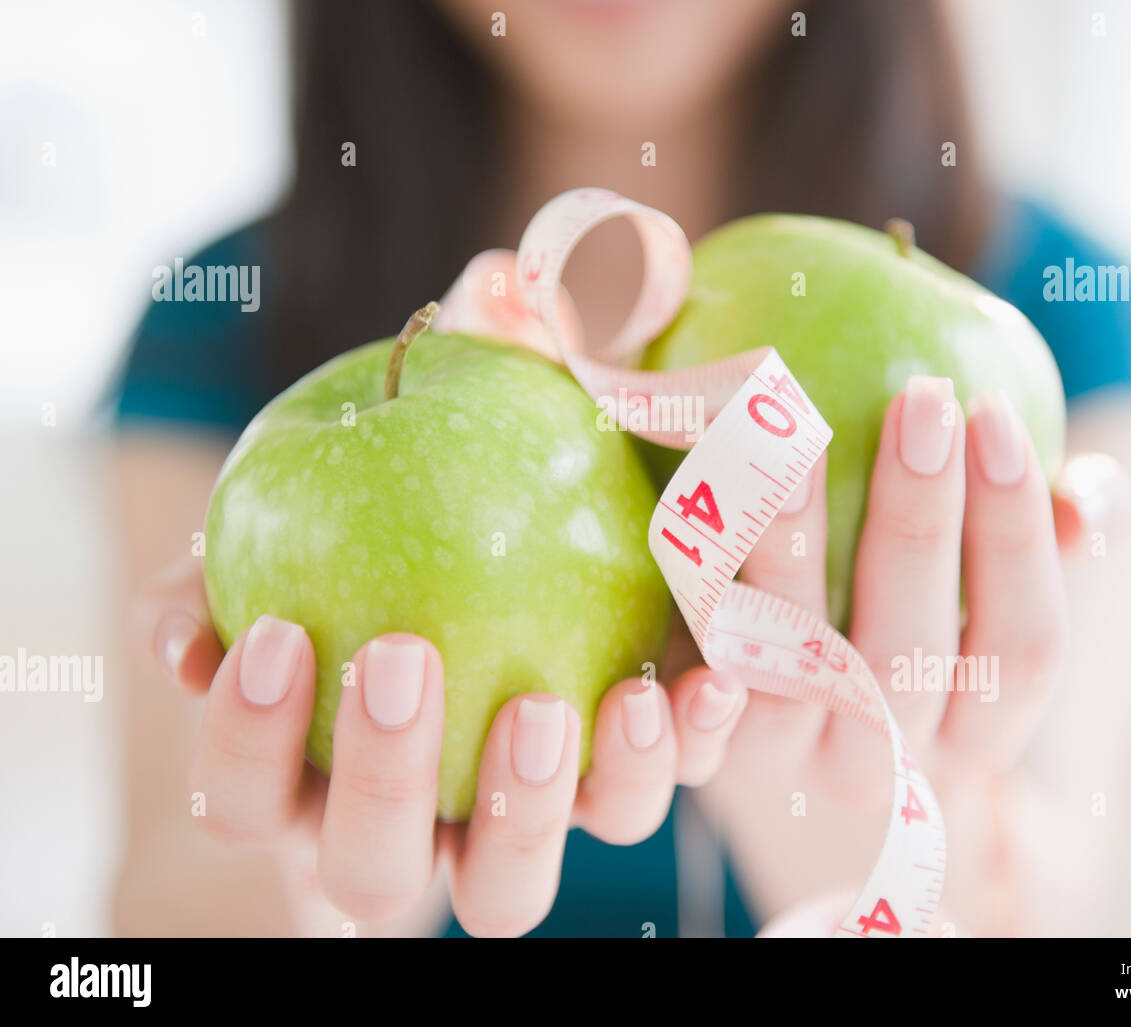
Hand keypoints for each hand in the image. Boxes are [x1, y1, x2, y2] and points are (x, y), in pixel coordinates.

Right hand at [137, 563, 748, 936]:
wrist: (513, 495)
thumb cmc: (376, 518)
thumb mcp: (301, 505)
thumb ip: (236, 552)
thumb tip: (178, 634)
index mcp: (310, 772)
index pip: (244, 800)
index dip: (244, 742)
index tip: (278, 632)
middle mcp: (411, 823)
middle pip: (373, 873)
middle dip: (378, 785)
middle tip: (401, 659)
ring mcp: (517, 820)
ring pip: (508, 890)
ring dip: (527, 809)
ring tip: (549, 705)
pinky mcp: (614, 783)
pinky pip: (645, 796)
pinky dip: (678, 747)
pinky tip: (697, 677)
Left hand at [695, 376, 1123, 928]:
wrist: (787, 745)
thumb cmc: (908, 629)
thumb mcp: (986, 598)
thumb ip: (1043, 541)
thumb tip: (1093, 495)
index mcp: (976, 732)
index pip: (1024, 645)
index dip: (1017, 531)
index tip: (994, 413)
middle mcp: (890, 760)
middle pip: (913, 653)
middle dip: (921, 518)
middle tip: (920, 397)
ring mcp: (794, 761)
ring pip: (798, 667)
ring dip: (797, 549)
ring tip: (794, 437)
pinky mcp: (713, 749)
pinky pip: (704, 704)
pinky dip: (705, 634)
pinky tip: (705, 517)